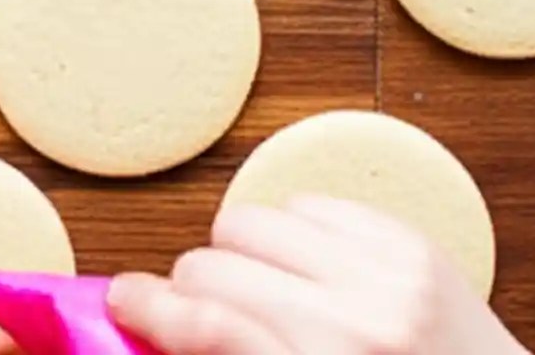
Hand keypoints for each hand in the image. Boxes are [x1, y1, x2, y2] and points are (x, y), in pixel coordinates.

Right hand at [108, 196, 529, 354]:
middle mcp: (355, 324)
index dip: (145, 307)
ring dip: (239, 253)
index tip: (122, 300)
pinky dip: (293, 232)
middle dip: (191, 290)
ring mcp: (388, 275)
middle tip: (206, 314)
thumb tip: (155, 333)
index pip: (204, 325)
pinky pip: (308, 202)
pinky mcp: (411, 243)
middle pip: (214, 266)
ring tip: (262, 288)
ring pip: (249, 219)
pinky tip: (308, 269)